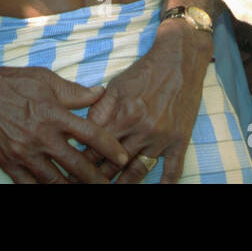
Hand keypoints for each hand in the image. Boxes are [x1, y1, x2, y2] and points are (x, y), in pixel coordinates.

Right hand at [0, 57, 129, 183]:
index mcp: (54, 114)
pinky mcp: (9, 164)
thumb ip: (74, 91)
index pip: (90, 134)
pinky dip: (44, 190)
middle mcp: (42, 137)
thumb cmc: (11, 82)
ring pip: (55, 180)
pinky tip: (55, 192)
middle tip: (109, 184)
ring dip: (72, 187)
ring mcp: (25, 153)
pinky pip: (30, 185)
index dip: (110, 147)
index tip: (124, 157)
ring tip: (84, 190)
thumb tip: (100, 93)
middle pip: (76, 164)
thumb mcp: (45, 79)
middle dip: (96, 178)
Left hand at [86, 21, 211, 182]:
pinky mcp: (179, 139)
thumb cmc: (145, 71)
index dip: (82, 161)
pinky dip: (165, 184)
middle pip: (114, 163)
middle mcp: (140, 129)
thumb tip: (82, 130)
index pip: (96, 146)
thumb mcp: (116, 85)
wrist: (179, 58)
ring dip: (124, 185)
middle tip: (85, 184)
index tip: (72, 171)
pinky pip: (173, 169)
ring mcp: (161, 137)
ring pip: (138, 171)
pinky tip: (159, 191)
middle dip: (97, 177)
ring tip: (112, 191)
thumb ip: (98, 109)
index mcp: (122, 114)